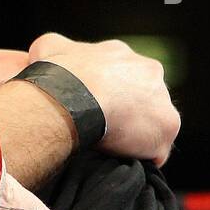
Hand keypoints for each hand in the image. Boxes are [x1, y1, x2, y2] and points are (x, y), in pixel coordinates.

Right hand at [27, 33, 179, 165]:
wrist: (72, 100)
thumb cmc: (58, 77)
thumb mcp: (46, 49)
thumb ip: (53, 49)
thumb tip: (42, 57)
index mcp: (121, 54)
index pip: (119, 75)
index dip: (105, 92)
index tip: (90, 106)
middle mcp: (149, 71)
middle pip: (142, 96)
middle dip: (126, 110)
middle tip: (100, 125)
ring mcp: (162, 100)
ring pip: (152, 122)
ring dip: (135, 134)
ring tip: (110, 146)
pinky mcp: (167, 127)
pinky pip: (157, 149)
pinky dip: (141, 156)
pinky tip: (120, 160)